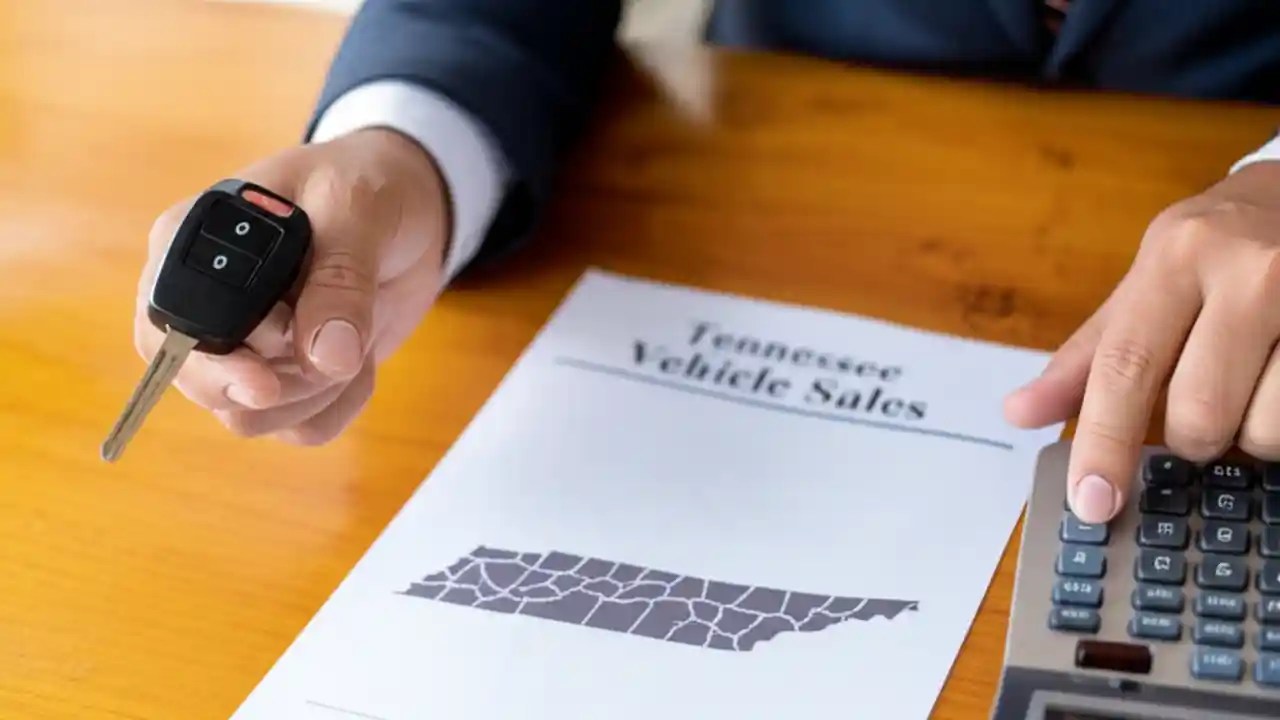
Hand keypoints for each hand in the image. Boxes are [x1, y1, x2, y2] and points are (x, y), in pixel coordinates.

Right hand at [134, 128, 448, 444]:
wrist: (412, 207)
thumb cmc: (368, 186)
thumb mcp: (358, 210)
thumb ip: (342, 279)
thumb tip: (327, 357)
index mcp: (191, 244)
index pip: (162, 329)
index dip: (212, 365)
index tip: (269, 377)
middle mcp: (205, 303)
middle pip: (204, 388)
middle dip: (281, 380)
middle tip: (337, 346)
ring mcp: (245, 347)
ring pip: (251, 418)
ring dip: (316, 393)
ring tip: (357, 338)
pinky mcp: (289, 377)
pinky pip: (299, 426)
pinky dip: (339, 406)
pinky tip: (363, 361)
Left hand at [1005, 160, 1279, 522]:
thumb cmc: (1228, 244)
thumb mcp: (1153, 279)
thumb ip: (1090, 354)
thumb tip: (1019, 412)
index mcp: (1178, 255)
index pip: (1126, 366)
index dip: (1105, 443)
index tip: (1092, 503)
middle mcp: (1250, 269)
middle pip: (1200, 413)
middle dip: (1196, 434)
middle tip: (1208, 399)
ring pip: (1268, 430)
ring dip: (1258, 432)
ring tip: (1262, 382)